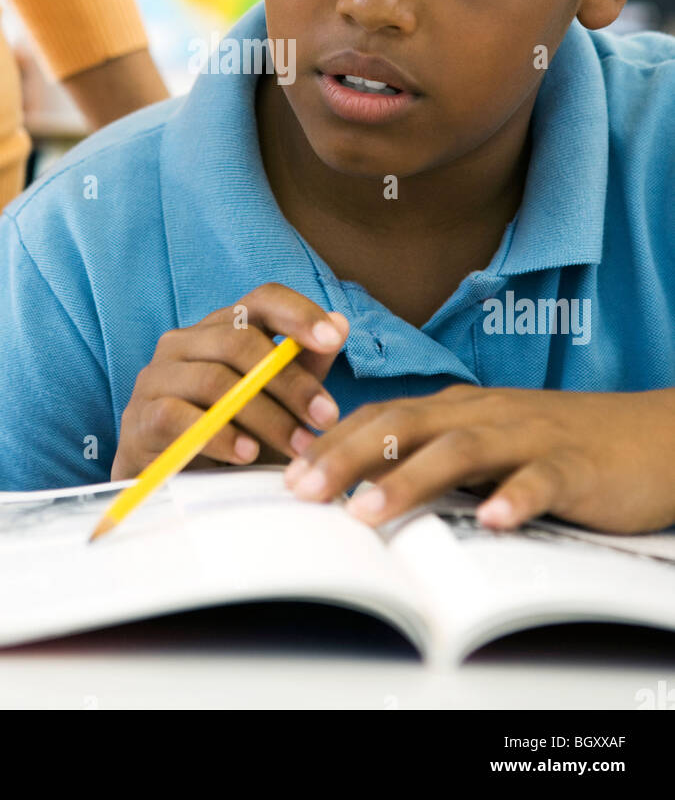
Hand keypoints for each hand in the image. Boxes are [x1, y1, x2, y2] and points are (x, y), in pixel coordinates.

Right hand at [112, 284, 349, 479]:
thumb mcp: (277, 405)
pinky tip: (248, 455)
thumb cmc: (234, 440)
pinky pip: (180, 416)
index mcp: (220, 328)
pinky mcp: (139, 417)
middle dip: (291, 381)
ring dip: (265, 416)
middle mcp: (184, 341)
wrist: (176, 488)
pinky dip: (220, 436)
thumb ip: (305, 367)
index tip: (332, 339)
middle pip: (240, 340)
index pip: (260, 300)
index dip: (297, 313)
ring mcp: (157, 377)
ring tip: (298, 448)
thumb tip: (340, 325)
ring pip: (215, 380)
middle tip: (325, 418)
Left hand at [283, 385, 674, 534]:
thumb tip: (368, 482)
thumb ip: (438, 454)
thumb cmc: (562, 442)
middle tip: (305, 491)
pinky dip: (516, 497)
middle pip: (408, 424)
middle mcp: (488, 414)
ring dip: (411, 478)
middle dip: (350, 456)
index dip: (336, 441)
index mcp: (462, 409)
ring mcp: (531, 437)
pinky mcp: (575, 466)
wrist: (653, 436)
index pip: (386, 415)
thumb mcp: (491, 441)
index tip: (291, 473)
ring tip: (370, 512)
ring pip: (463, 449)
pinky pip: (543, 481)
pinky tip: (492, 521)